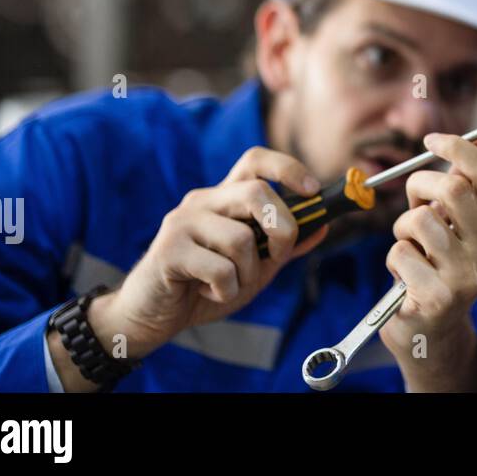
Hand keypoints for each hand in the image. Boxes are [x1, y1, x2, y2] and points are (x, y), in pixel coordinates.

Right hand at [95, 147, 328, 359]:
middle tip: (277, 256)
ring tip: (230, 284)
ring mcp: (183, 222)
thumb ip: (284, 247)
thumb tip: (323, 226)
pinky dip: (227, 289)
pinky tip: (208, 291)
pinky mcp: (168, 249)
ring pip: (241, 238)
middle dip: (282, 228)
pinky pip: (220, 268)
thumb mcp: (254, 268)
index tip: (312, 190)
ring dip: (248, 274)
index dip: (288, 168)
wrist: (154, 315)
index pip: (255, 160)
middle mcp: (203, 201)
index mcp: (224, 198)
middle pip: (256, 192)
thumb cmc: (205, 286)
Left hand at [380, 135, 476, 390]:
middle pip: (453, 189)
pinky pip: (401, 252)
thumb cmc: (443, 267)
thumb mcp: (460, 224)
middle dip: (420, 185)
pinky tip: (407, 273)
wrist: (432, 330)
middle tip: (412, 197)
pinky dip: (395, 256)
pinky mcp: (439, 297)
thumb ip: (469, 185)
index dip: (459, 148)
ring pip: (420, 220)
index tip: (433, 140)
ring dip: (403, 226)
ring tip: (410, 243)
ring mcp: (469, 277)